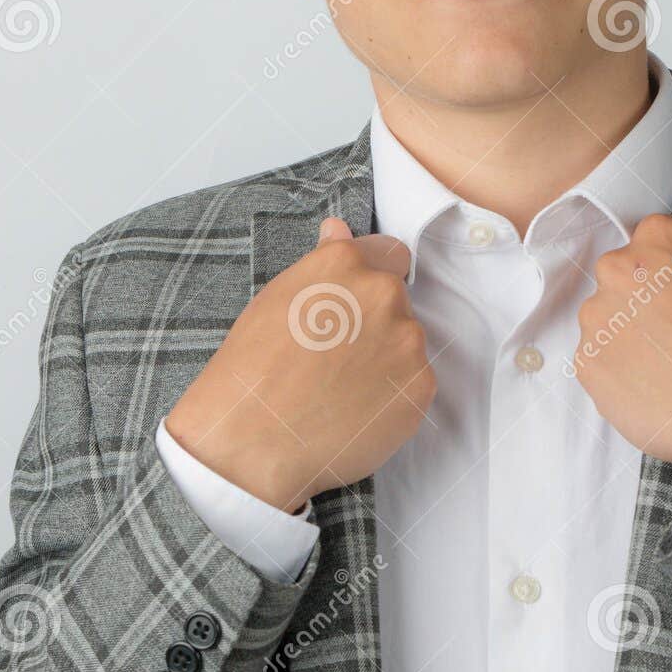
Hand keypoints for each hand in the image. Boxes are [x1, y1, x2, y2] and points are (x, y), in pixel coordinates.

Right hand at [165, 216, 435, 512]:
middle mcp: (383, 293)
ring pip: (407, 342)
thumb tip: (339, 230)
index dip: (373, 278)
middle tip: (337, 355)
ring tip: (341, 388)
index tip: (356, 303)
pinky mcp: (420, 387)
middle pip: (398, 300)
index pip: (388, 253)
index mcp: (345, 264)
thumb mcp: (275, 301)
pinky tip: (355, 409)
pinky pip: (413, 383)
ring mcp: (407, 341)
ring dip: (386, 358)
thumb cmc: (251, 371)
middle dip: (376, 321)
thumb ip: (320, 264)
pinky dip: (392, 396)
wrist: (251, 441)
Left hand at [571, 203, 671, 486]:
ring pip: (606, 323)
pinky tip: (655, 387)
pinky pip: (598, 364)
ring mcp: (597, 318)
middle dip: (643, 306)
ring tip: (670, 366)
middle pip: (620, 282)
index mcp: (655, 237)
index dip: (671, 277)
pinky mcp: (587, 364)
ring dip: (628, 340)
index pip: (650, 246)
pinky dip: (620, 375)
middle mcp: (617, 269)